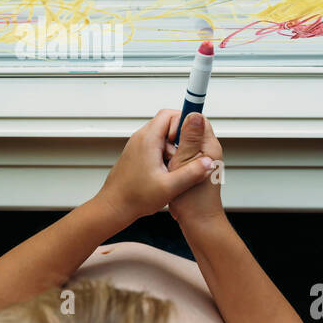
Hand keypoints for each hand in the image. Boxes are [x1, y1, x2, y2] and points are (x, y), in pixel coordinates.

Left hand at [96, 110, 215, 224]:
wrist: (114, 207)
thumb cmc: (134, 198)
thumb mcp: (169, 187)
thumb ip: (192, 173)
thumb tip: (209, 162)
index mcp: (148, 140)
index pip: (169, 114)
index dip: (184, 123)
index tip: (191, 139)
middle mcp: (141, 139)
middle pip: (167, 124)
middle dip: (181, 138)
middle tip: (186, 156)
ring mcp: (138, 146)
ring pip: (162, 137)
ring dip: (173, 149)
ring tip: (175, 168)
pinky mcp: (137, 155)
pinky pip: (155, 146)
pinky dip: (165, 155)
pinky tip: (167, 173)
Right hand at [164, 112, 224, 226]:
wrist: (198, 222)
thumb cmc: (194, 200)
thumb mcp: (186, 164)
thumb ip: (189, 139)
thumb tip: (193, 115)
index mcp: (210, 146)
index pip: (197, 119)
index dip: (181, 120)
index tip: (170, 131)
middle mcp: (208, 151)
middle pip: (188, 130)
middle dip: (173, 136)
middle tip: (166, 150)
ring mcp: (201, 160)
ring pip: (182, 144)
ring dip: (171, 149)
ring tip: (166, 161)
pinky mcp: (194, 169)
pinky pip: (180, 156)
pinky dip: (172, 160)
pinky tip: (167, 169)